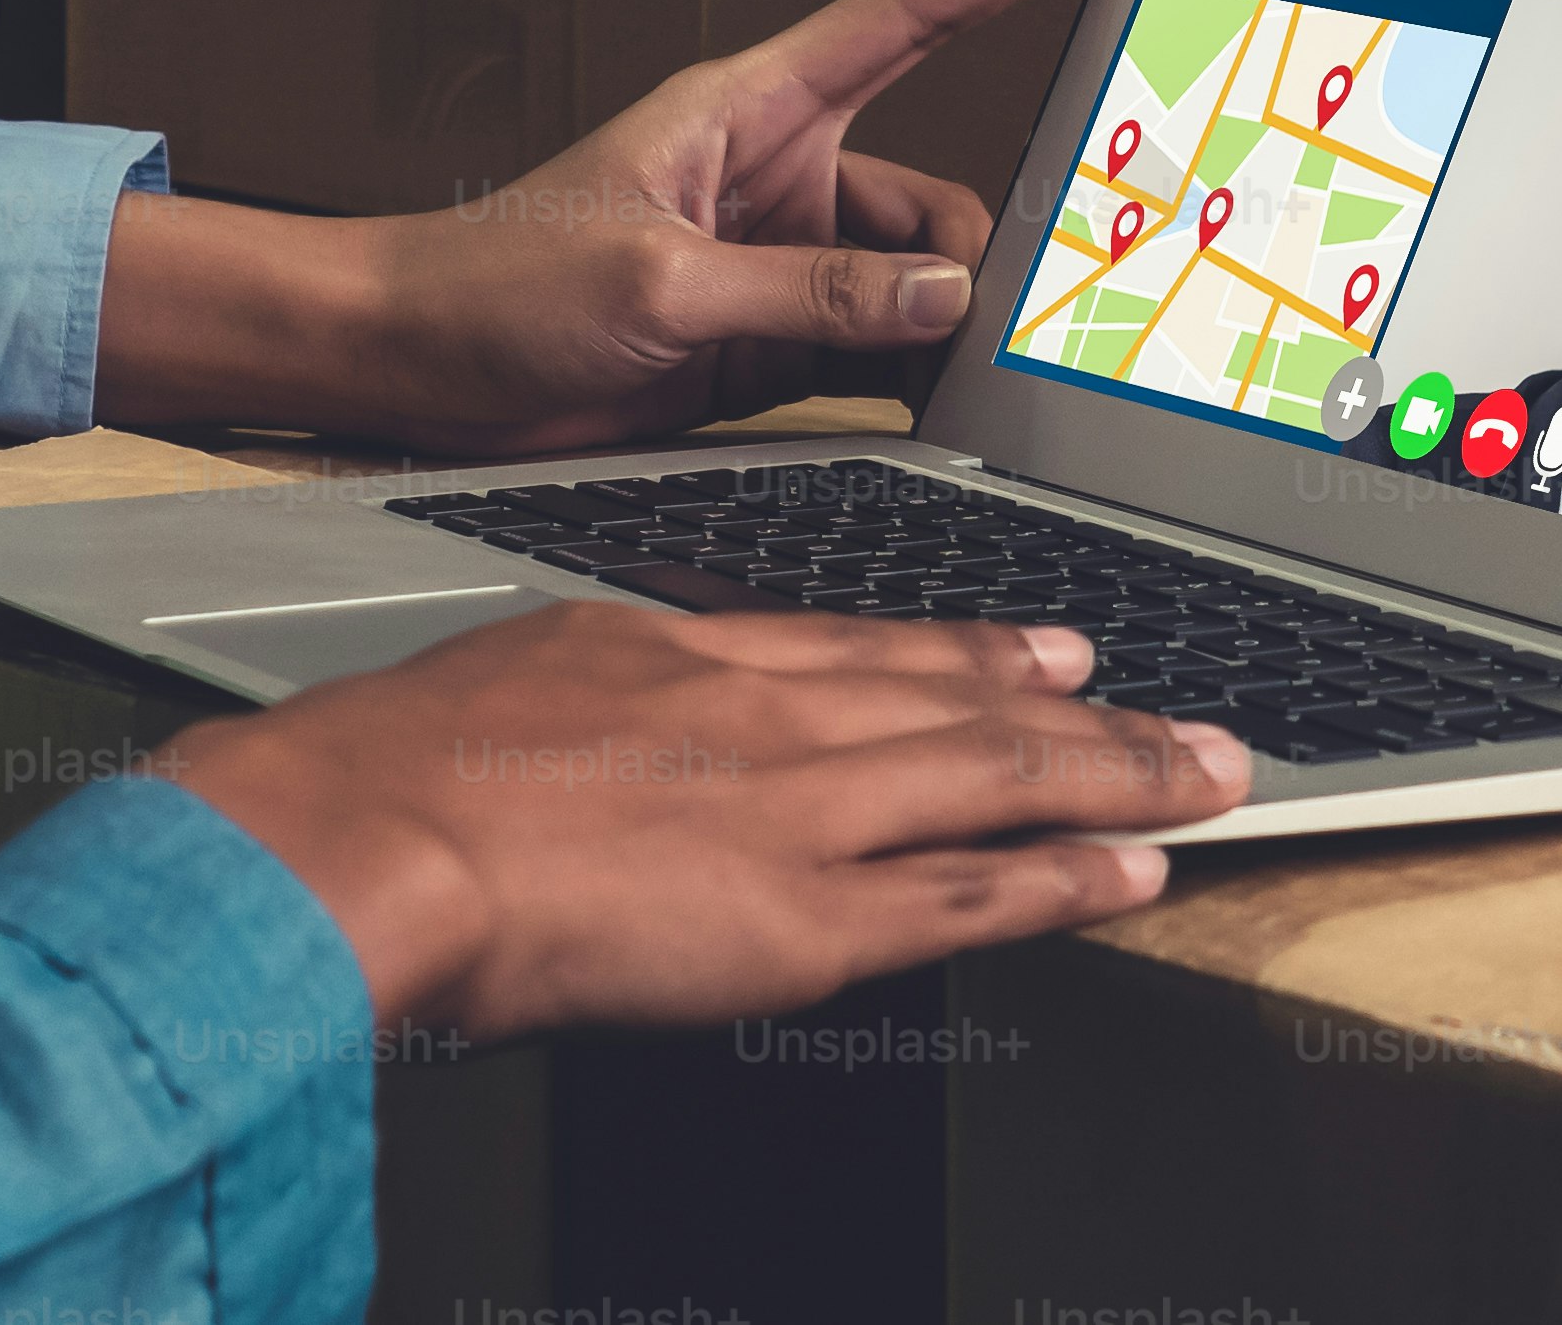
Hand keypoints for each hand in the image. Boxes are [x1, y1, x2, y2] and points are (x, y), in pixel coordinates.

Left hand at [97, 0, 1120, 455]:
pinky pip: (880, 346)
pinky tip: (935, 407)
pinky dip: (913, 375)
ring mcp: (781, 259)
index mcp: (751, 108)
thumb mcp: (658, 283)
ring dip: (942, 329)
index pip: (910, 15)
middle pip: (939, 194)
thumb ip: (808, 291)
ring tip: (950, 377)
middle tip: (1006, 312)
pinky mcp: (770, 339)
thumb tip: (945, 293)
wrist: (419, 367)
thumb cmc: (497, 284)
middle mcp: (780, 174)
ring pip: (921, 281)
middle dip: (978, 253)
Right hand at [153, 596, 1239, 1037]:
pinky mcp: (800, 914)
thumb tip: (566, 744)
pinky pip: (966, 894)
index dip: (956, 651)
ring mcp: (790, 808)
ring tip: (1206, 774)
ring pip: (993, 779)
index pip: (850, 647)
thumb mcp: (476, 696)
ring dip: (1114, 777)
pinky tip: (1134, 870)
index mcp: (668, 652)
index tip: (1031, 650)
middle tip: (1173, 708)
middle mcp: (754, 711)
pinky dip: (1062, 879)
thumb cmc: (378, 773)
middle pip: (950, 701)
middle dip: (1078, 710)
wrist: (355, 831)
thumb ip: (556, 715)